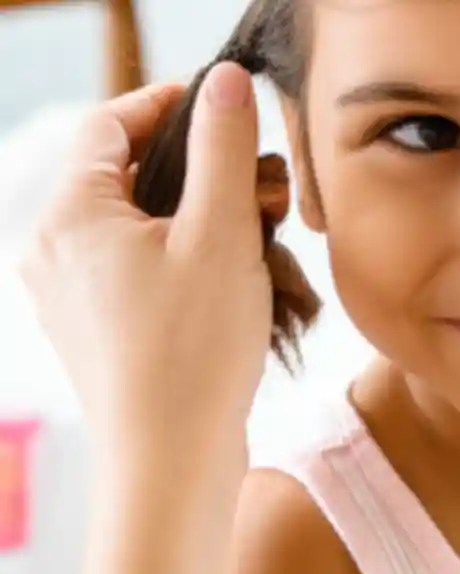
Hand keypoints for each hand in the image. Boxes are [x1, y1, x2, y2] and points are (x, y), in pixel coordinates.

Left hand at [19, 63, 282, 457]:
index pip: (112, 125)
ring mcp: (70, 296)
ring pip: (141, 229)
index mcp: (72, 216)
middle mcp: (55, 251)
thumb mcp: (222, 234)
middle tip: (261, 193)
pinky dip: (187, 268)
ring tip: (258, 251)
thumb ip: (224, 150)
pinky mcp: (95, 331)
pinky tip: (236, 294)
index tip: (223, 109)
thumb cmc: (193, 351)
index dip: (169, 107)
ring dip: (202, 226)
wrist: (170, 461)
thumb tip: (224, 82)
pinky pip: (140, 274)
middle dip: (202, 177)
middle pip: (130, 178)